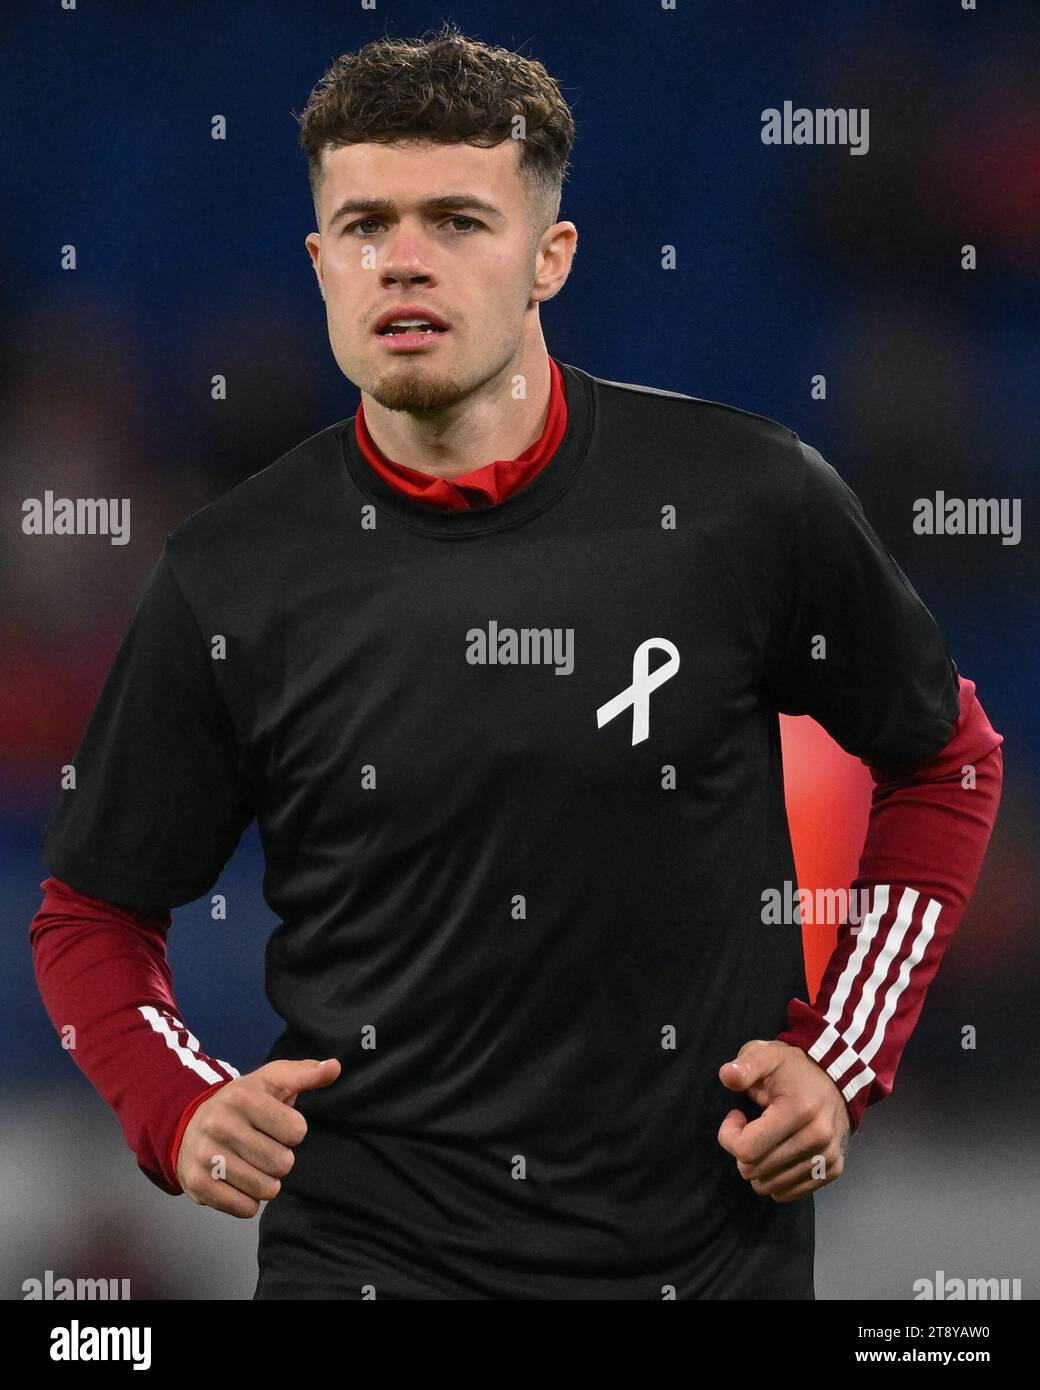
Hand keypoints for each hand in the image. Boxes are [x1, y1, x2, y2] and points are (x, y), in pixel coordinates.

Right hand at [176, 1057, 340, 1216]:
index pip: (297, 1131)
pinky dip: (248, 1201)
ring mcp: (206, 1157)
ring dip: (266, 1183)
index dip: (293, 1131)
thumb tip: (334, 1067)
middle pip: (282, 1163)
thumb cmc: (242, 1102)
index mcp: (242, 1097)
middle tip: (264, 1149)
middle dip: (281, 1160)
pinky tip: (238, 1182)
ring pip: (266, 1189)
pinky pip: (245, 1208)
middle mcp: (220, 1125)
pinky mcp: (197, 1185)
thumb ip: (305, 1074)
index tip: (277, 1125)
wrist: (188, 1124)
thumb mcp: (271, 1080)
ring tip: (252, 1165)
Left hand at [717, 1040, 849, 1201]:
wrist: (837, 1076)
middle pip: (755, 1170)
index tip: (736, 1116)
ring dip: (758, 1166)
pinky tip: (779, 1153)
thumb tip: (727, 1076)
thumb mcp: (766, 1055)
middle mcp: (817, 1139)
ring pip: (770, 1186)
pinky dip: (776, 1178)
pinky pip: (790, 1193)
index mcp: (798, 1111)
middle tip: (750, 1127)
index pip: (747, 1149)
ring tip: (766, 1138)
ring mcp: (828, 1157)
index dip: (729, 1136)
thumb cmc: (793, 1067)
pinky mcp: (834, 1170)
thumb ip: (745, 1066)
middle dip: (741, 1151)